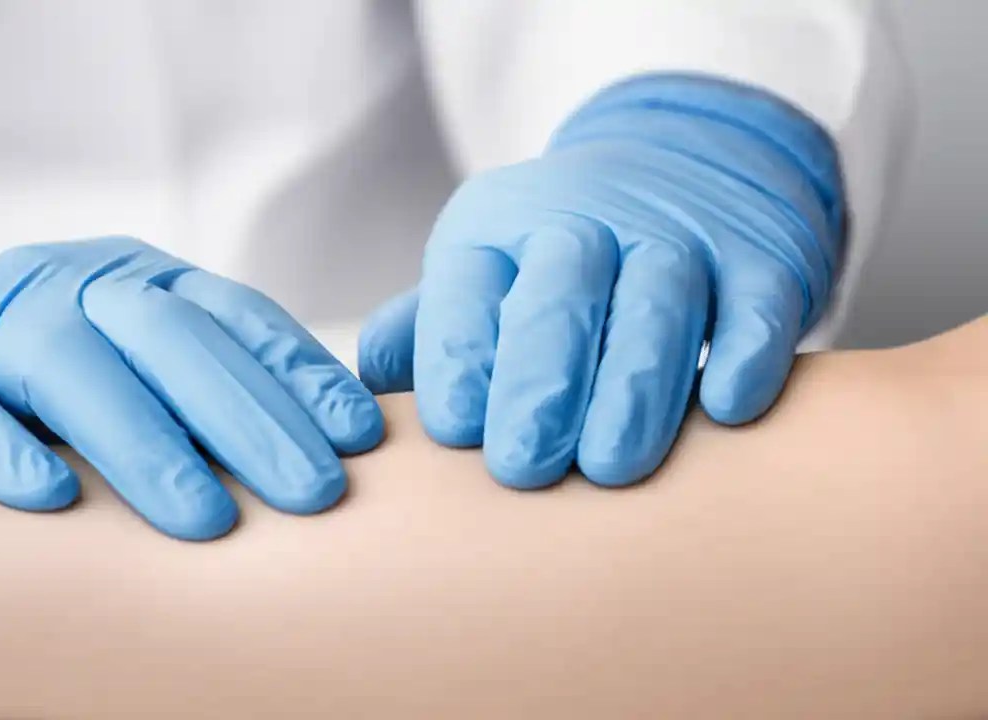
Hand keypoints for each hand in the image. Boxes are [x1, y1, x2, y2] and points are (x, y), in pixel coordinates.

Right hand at [0, 236, 383, 539]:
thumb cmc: (41, 405)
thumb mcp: (131, 380)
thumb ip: (204, 401)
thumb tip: (326, 460)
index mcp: (135, 283)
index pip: (233, 316)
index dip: (298, 372)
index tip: (358, 437)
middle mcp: (68, 286)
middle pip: (167, 337)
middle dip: (247, 416)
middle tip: (312, 492)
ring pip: (68, 366)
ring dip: (143, 441)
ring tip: (205, 518)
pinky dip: (2, 451)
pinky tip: (52, 501)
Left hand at [359, 75, 842, 488]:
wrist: (691, 160)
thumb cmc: (559, 254)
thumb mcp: (484, 268)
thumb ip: (428, 329)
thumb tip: (365, 396)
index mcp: (496, 227)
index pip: (467, 290)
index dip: (460, 358)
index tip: (456, 433)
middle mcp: (584, 219)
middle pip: (560, 291)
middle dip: (540, 380)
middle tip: (523, 466)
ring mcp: (678, 233)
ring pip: (656, 301)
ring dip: (632, 386)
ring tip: (609, 468)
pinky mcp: (760, 257)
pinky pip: (755, 303)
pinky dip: (746, 351)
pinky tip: (726, 408)